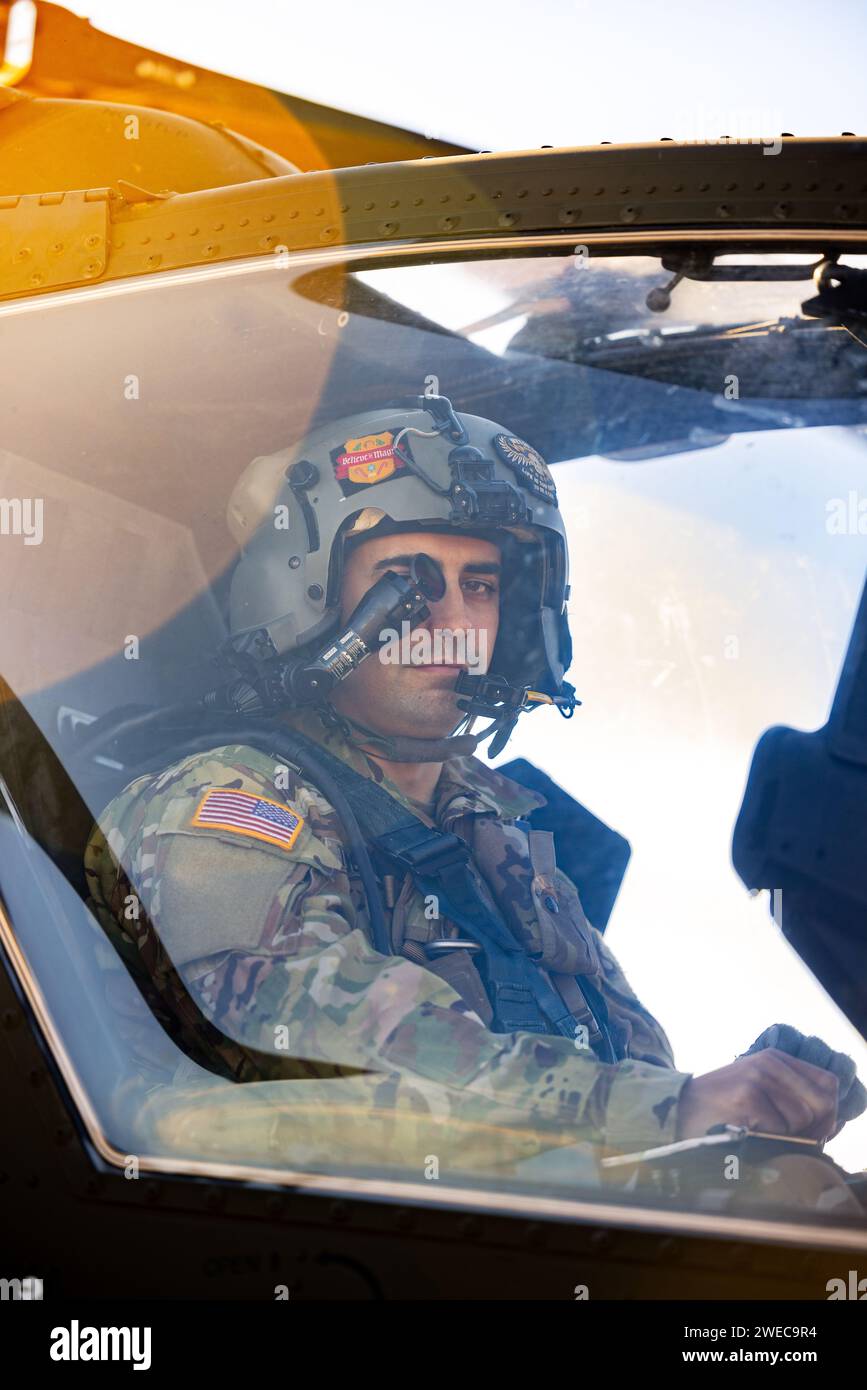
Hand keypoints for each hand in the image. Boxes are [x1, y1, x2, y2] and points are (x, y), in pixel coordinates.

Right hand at [675, 1049, 838, 1142]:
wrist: (680, 1108)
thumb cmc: (723, 1107)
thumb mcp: (759, 1089)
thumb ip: (793, 1098)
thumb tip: (831, 1125)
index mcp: (776, 1058)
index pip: (827, 1082)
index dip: (830, 1110)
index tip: (816, 1130)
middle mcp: (769, 1062)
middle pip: (820, 1102)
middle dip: (812, 1128)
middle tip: (791, 1137)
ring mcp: (757, 1077)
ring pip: (801, 1118)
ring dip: (785, 1134)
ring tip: (760, 1129)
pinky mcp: (746, 1095)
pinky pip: (779, 1127)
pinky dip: (767, 1137)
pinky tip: (747, 1129)